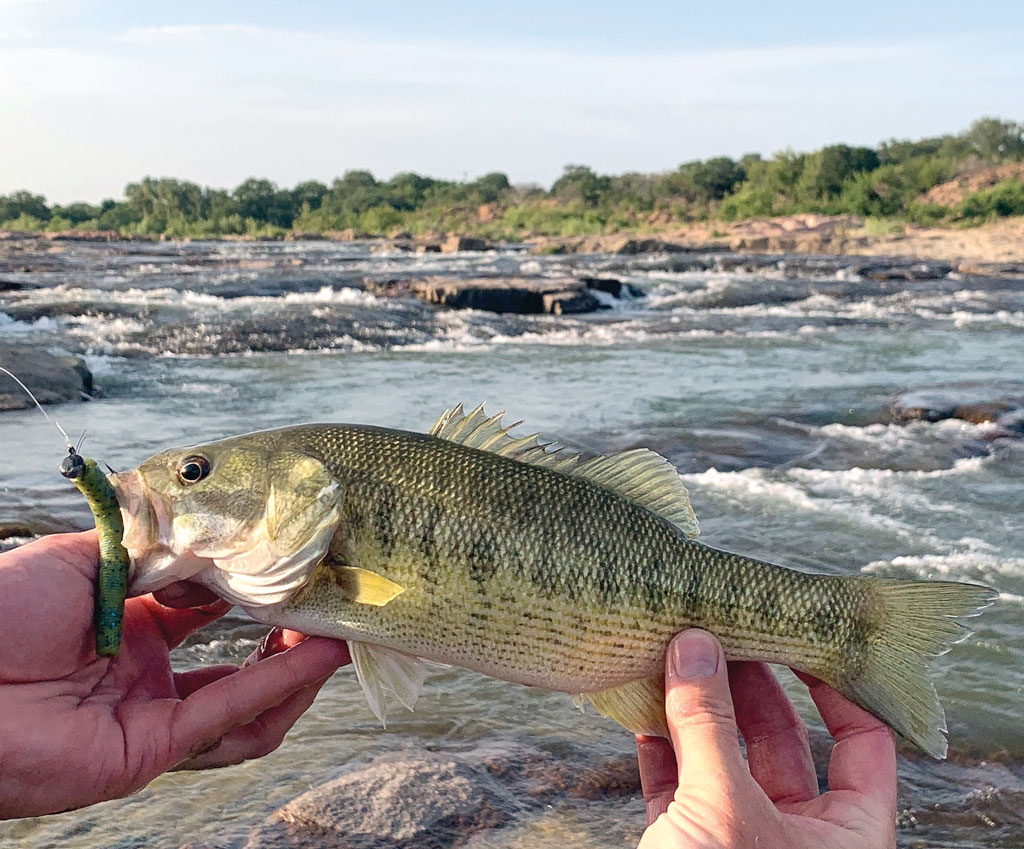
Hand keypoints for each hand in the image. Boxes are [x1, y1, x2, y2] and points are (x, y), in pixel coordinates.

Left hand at [0, 532, 350, 818]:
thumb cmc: (2, 608)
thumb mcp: (93, 555)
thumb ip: (165, 547)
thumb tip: (233, 531)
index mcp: (131, 624)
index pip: (214, 608)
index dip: (259, 587)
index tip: (300, 561)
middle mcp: (149, 672)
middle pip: (241, 659)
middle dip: (292, 634)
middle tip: (337, 604)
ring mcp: (152, 714)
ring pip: (248, 704)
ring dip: (297, 670)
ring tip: (337, 634)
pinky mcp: (151, 750)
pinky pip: (228, 717)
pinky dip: (277, 686)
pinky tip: (315, 655)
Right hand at [637, 630, 896, 848]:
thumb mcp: (723, 808)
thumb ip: (708, 725)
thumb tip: (696, 645)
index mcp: (845, 835)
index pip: (862, 743)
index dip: (835, 686)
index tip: (795, 639)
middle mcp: (796, 834)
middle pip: (781, 739)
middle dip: (745, 685)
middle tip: (716, 634)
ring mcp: (737, 838)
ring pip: (721, 757)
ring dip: (692, 709)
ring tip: (672, 659)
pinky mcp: (686, 844)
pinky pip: (676, 783)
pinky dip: (658, 745)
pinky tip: (640, 709)